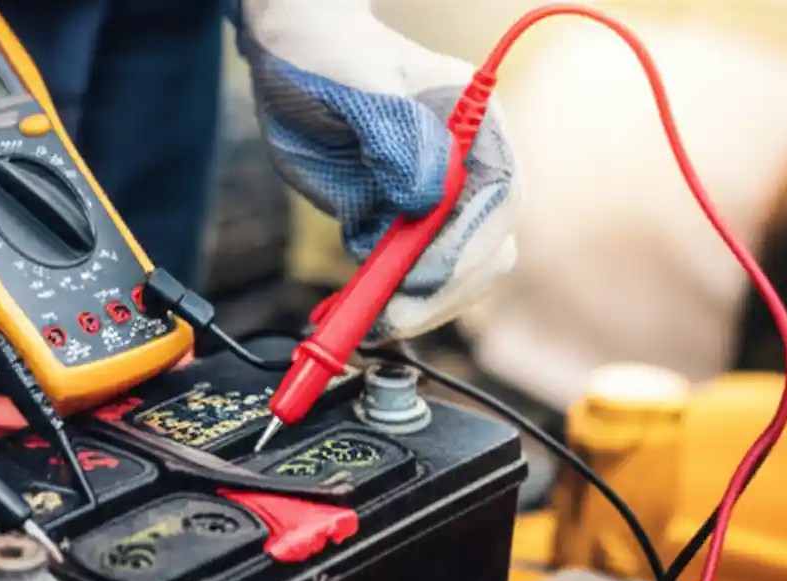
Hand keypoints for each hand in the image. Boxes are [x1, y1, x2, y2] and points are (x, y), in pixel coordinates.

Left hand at [239, 0, 521, 340]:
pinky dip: (378, 300)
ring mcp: (431, 201)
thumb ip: (396, 136)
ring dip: (408, 305)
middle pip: (483, 252)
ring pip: (445, 275)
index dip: (464, 249)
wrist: (287, 54)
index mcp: (476, 126)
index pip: (499, 201)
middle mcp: (465, 169)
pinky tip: (345, 310)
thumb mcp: (359, 84)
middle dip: (439, 292)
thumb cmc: (328, 51)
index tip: (418, 278)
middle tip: (385, 319)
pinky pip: (401, 276)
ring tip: (358, 322)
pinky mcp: (394, 223)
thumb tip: (429, 196)